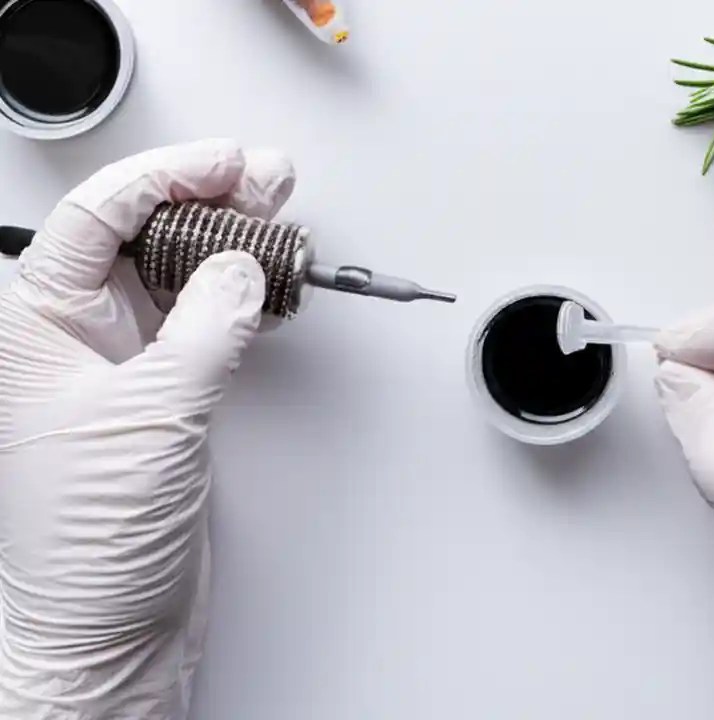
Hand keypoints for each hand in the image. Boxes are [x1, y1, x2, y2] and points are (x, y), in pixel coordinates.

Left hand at [0, 141, 293, 717]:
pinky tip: (271, 286)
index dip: (166, 175)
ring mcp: (120, 365)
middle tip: (267, 179)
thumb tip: (239, 271)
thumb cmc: (85, 541)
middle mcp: (72, 337)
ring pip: (178, 275)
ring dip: (233, 247)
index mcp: (33, 326)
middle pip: (141, 235)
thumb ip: (203, 330)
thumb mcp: (152, 414)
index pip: (97, 216)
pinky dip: (243, 301)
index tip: (225, 163)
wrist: (107, 625)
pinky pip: (204, 324)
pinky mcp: (163, 396)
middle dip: (209, 199)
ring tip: (281, 220)